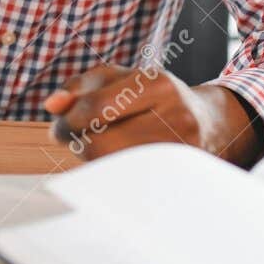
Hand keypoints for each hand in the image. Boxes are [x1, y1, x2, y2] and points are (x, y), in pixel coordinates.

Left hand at [41, 64, 260, 164]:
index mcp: (158, 83)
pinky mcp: (181, 179)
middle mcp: (175, 116)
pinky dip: (113, 175)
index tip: (61, 127)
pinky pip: (129, 185)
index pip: (94, 109)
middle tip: (76, 139)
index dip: (67, 122)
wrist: (210, 124)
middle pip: (101, 144)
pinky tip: (118, 163)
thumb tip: (52, 105)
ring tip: (103, 147)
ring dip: (95, 160)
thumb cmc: (153, 98)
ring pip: (113, 168)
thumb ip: (80, 87)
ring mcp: (181, 151)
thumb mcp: (120, 79)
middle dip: (79, 143)